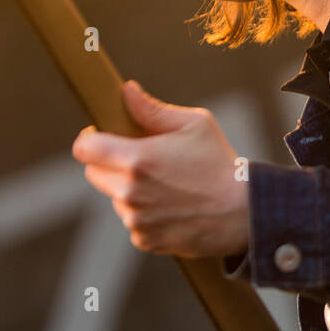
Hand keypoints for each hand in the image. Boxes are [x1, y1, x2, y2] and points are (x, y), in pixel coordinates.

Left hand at [71, 80, 249, 258]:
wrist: (245, 211)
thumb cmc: (221, 163)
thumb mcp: (195, 124)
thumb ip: (153, 109)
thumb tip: (126, 91)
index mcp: (137, 159)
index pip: (85, 149)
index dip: (90, 139)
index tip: (103, 136)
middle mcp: (130, 192)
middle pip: (94, 173)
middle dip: (110, 163)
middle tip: (141, 158)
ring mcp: (136, 219)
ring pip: (114, 198)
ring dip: (128, 190)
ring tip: (165, 185)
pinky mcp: (145, 239)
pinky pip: (132, 221)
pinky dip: (144, 213)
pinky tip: (172, 206)